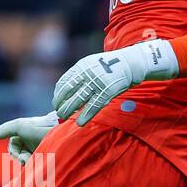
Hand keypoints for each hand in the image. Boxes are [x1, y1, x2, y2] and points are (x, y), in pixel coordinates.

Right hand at [0, 111, 58, 164]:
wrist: (60, 133)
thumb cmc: (39, 128)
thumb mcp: (20, 125)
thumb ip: (5, 129)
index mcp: (24, 133)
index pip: (13, 147)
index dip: (14, 152)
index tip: (20, 157)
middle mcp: (31, 141)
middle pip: (19, 155)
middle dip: (21, 158)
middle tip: (27, 161)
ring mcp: (39, 148)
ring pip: (27, 160)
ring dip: (28, 163)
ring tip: (34, 162)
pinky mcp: (46, 156)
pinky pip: (37, 164)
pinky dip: (35, 166)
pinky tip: (38, 166)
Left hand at [53, 39, 177, 125]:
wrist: (130, 63)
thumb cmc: (110, 66)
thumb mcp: (92, 64)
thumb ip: (80, 74)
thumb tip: (66, 89)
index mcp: (82, 66)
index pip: (64, 81)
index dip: (58, 93)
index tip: (56, 101)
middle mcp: (87, 73)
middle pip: (68, 91)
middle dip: (61, 103)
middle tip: (58, 111)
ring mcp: (97, 82)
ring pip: (78, 99)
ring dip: (69, 110)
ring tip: (63, 116)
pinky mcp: (107, 91)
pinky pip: (94, 106)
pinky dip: (85, 116)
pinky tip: (80, 123)